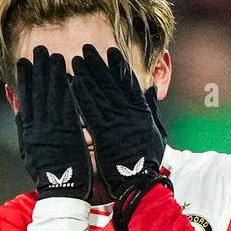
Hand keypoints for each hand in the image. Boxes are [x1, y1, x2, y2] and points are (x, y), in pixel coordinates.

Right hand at [15, 46, 92, 200]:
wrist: (61, 192)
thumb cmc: (47, 173)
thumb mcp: (28, 150)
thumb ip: (22, 125)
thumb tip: (16, 106)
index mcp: (28, 132)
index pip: (25, 99)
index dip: (24, 79)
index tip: (24, 61)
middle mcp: (39, 129)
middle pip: (39, 94)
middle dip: (40, 70)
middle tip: (41, 50)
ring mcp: (55, 131)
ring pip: (54, 98)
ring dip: (54, 76)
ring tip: (55, 57)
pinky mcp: (71, 135)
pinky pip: (70, 109)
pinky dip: (70, 93)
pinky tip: (72, 78)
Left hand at [71, 44, 170, 228]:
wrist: (139, 182)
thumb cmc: (148, 161)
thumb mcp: (156, 133)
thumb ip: (150, 111)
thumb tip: (151, 93)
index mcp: (141, 112)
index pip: (129, 83)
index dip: (119, 66)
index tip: (111, 52)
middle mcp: (129, 113)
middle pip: (111, 83)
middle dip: (98, 64)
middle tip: (87, 48)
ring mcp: (116, 122)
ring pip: (99, 93)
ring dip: (87, 75)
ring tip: (76, 59)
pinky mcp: (103, 134)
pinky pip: (90, 111)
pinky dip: (82, 96)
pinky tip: (74, 83)